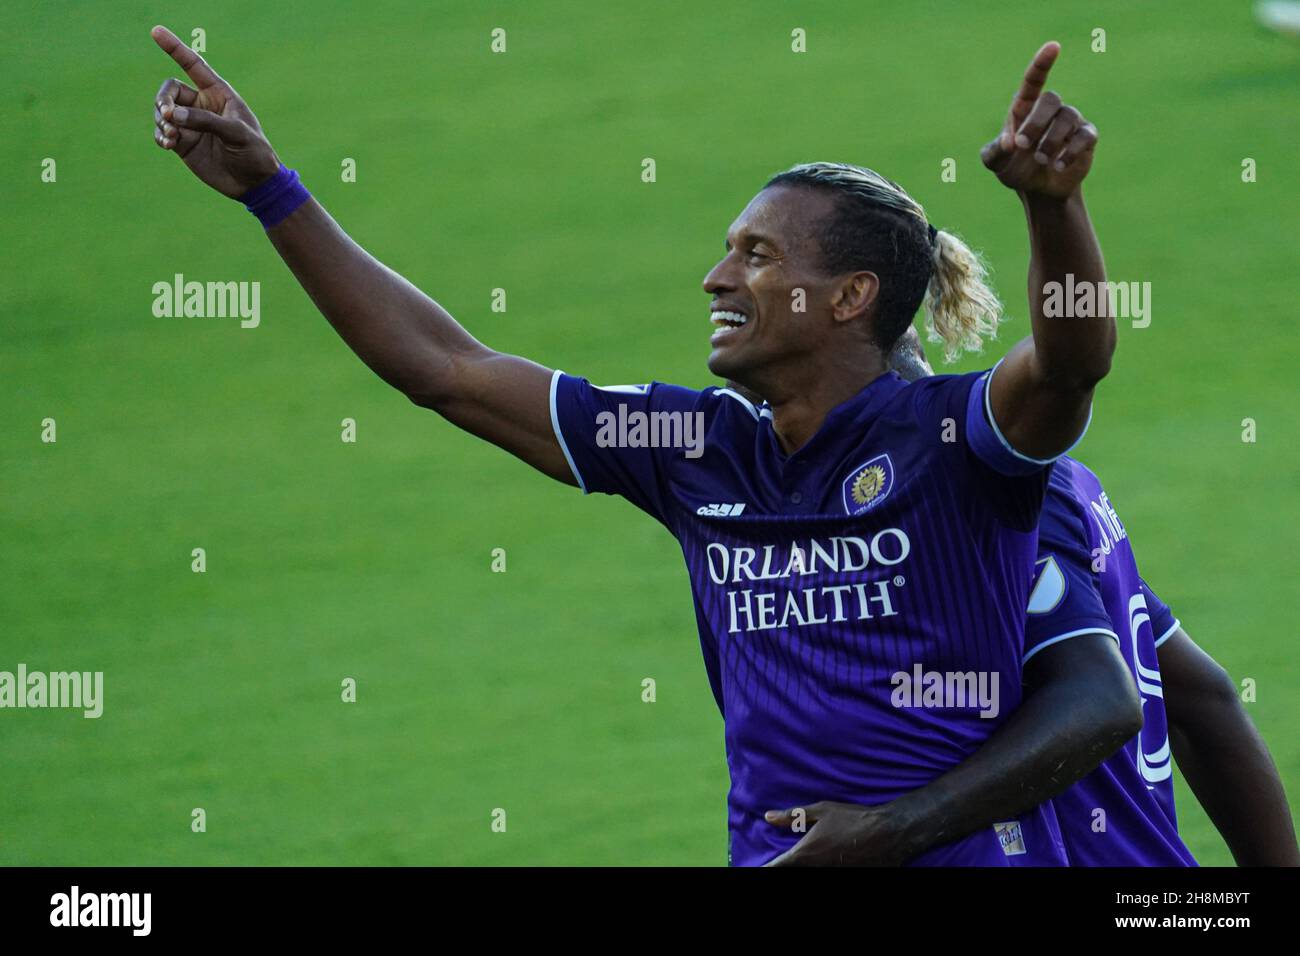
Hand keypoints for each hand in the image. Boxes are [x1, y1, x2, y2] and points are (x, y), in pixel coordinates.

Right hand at [150, 25, 279, 197]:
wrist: (254, 183)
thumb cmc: (254, 153)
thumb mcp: (236, 133)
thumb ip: (206, 121)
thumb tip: (171, 115)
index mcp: (218, 93)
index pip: (193, 65)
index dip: (175, 48)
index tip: (156, 31)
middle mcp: (202, 105)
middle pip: (169, 91)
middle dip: (162, 100)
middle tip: (166, 115)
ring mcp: (191, 124)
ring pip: (162, 112)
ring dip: (161, 121)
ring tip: (172, 136)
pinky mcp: (184, 143)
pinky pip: (163, 132)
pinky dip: (160, 135)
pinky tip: (168, 144)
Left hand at [763, 800, 912, 865]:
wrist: (887, 834)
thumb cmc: (852, 818)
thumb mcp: (821, 811)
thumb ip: (792, 816)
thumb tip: (767, 817)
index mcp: (806, 852)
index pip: (779, 865)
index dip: (768, 867)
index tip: (759, 868)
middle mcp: (817, 868)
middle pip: (795, 871)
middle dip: (788, 866)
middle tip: (781, 862)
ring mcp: (832, 874)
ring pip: (810, 874)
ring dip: (805, 867)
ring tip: (803, 860)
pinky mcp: (846, 876)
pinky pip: (828, 874)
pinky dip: (821, 868)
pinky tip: (821, 862)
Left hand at [980, 41, 1097, 199]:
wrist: (1037, 190)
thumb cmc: (1015, 168)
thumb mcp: (996, 162)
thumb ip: (994, 151)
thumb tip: (1009, 143)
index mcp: (1025, 108)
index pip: (1034, 80)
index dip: (1043, 63)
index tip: (1053, 47)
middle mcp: (1050, 110)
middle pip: (1050, 99)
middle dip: (1035, 123)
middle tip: (1022, 146)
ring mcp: (1071, 122)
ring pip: (1068, 117)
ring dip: (1051, 140)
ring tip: (1041, 160)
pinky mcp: (1086, 138)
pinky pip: (1085, 136)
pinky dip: (1070, 151)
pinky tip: (1058, 165)